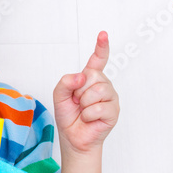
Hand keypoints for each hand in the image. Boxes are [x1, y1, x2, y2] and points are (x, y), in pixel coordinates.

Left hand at [53, 31, 119, 154]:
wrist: (73, 138)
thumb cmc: (68, 116)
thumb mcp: (59, 96)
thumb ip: (65, 82)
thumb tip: (82, 77)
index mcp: (89, 79)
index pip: (97, 60)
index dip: (101, 47)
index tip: (103, 34)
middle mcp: (102, 85)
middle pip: (93, 75)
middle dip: (80, 90)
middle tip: (77, 102)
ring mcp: (110, 98)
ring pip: (97, 91)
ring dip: (84, 103)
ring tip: (84, 111)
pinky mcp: (114, 111)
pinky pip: (99, 108)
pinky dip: (88, 115)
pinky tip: (89, 118)